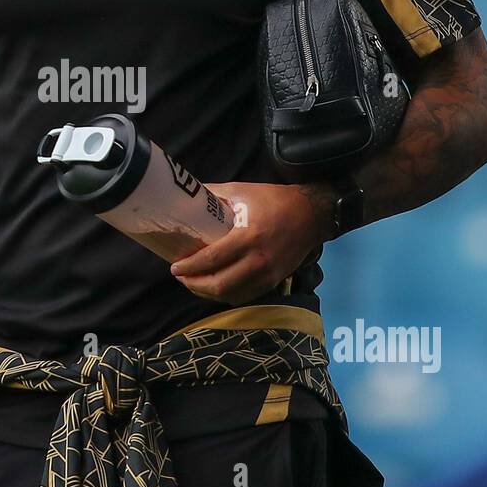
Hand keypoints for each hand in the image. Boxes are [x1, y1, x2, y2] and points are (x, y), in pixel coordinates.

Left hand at [170, 180, 334, 305]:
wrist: (311, 214)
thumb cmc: (274, 200)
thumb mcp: (242, 191)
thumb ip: (214, 195)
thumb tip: (188, 195)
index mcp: (248, 236)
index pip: (212, 259)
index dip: (190, 267)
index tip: (175, 267)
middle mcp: (258, 260)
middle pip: (219, 284)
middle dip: (195, 284)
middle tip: (182, 277)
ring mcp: (268, 274)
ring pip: (232, 295)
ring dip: (209, 293)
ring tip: (194, 283)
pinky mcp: (275, 281)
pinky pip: (246, 296)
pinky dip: (227, 295)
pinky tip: (216, 288)